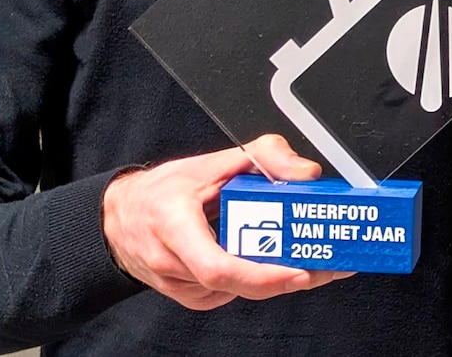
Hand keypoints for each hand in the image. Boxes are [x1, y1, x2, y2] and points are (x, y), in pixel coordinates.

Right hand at [102, 133, 351, 309]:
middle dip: (288, 277)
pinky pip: (230, 293)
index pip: (218, 266)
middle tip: (329, 265)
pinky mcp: (189, 296)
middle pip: (238, 284)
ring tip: (314, 258)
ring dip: (278, 277)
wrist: (122, 216)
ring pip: (239, 290)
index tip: (298, 270)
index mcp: (175, 226)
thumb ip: (265, 155)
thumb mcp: (214, 159)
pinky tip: (275, 262)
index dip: (262, 275)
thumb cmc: (164, 191)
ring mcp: (180, 284)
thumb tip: (304, 172)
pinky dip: (256, 279)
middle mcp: (173, 262)